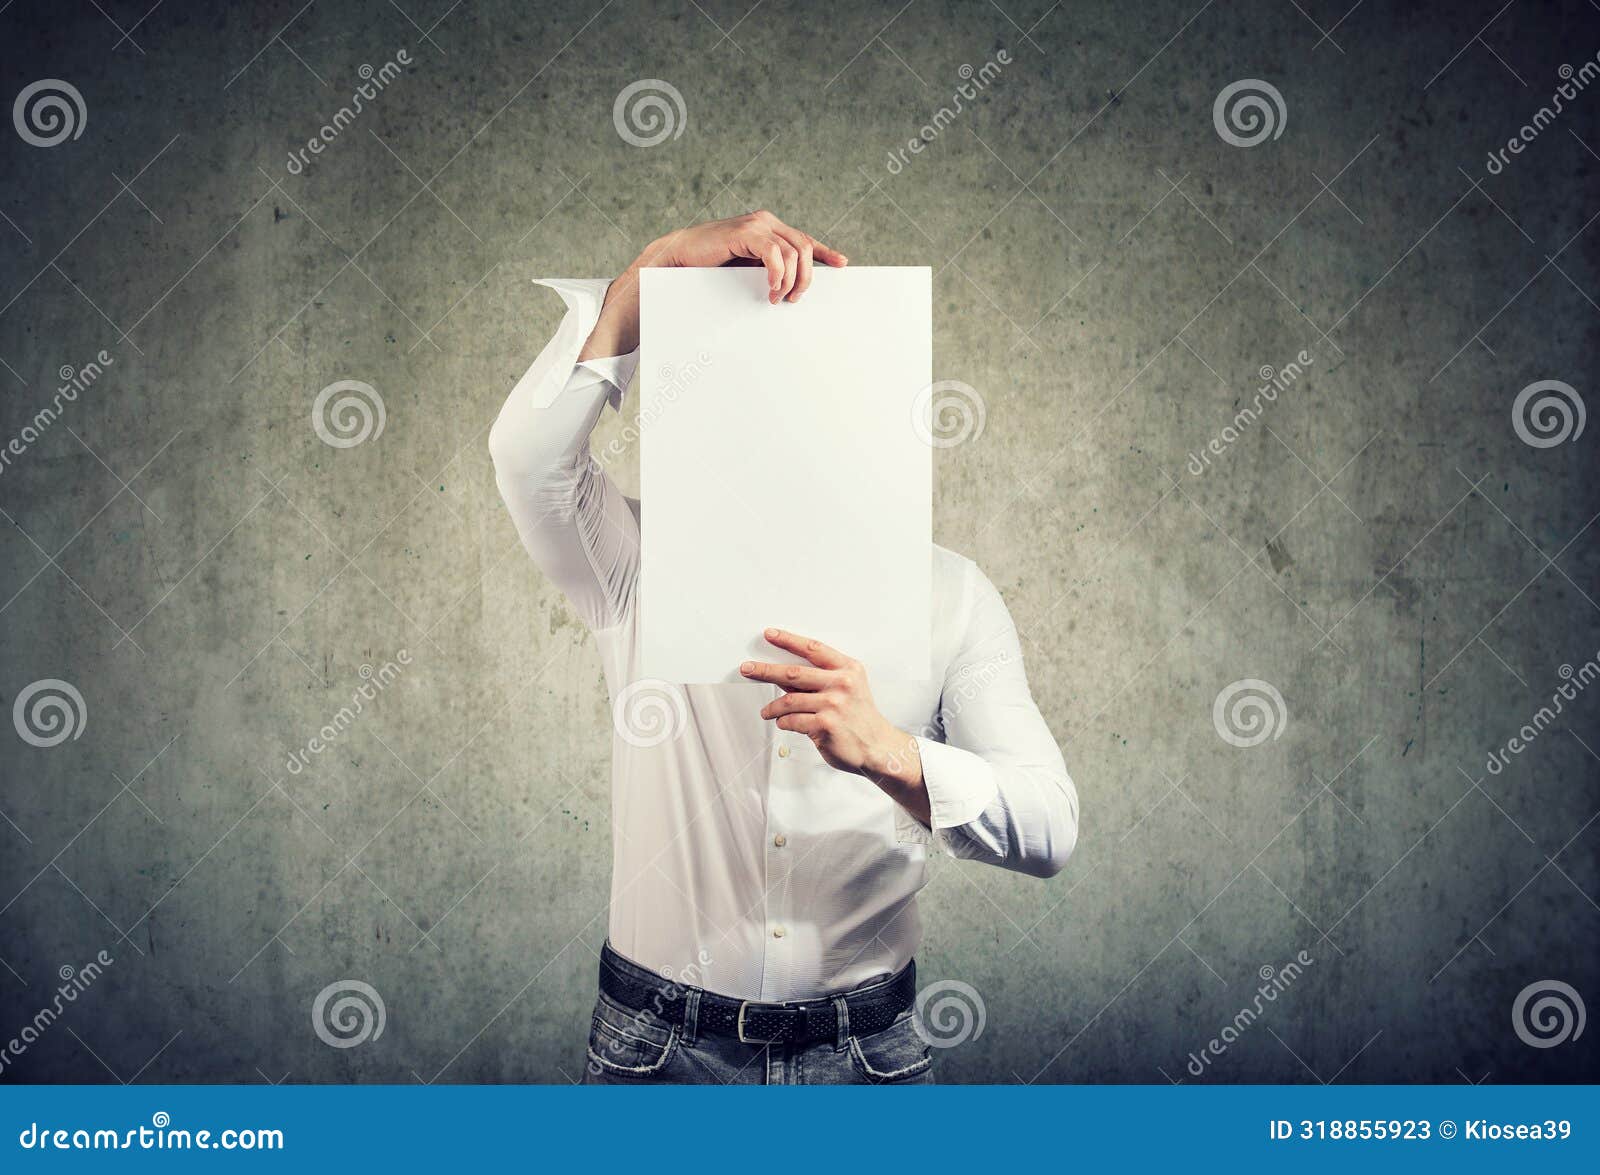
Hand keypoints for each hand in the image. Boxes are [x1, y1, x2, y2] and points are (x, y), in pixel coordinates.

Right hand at [579, 212, 848, 359]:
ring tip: (779, 297)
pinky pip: (774, 253)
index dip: (824, 252)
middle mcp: (767, 222)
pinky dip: (778, 273)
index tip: (842, 264)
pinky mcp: (745, 231)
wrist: (680, 256)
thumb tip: (789, 286)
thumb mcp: (747, 267)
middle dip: (806, 277)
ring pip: (793, 251)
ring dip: (791, 279)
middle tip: (794, 299)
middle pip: (804, 247)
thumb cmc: (711, 265)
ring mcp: (757, 224)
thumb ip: (767, 269)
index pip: (804, 240)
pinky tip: (772, 287)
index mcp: (769, 228)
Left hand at [741, 628, 929, 824]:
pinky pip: (792, 720)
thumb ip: (818, 680)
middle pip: (793, 672)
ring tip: (766, 712)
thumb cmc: (859, 717)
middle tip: (747, 668)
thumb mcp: (847, 689)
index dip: (788, 640)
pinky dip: (783, 722)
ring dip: (772, 708)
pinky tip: (784, 723)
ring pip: (789, 700)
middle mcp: (841, 683)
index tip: (770, 634)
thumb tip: (782, 674)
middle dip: (765, 670)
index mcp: (847, 669)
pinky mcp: (825, 725)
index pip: (813, 649)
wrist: (877, 746)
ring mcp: (834, 704)